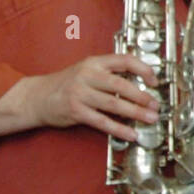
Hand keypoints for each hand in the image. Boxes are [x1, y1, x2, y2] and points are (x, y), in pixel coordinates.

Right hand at [28, 54, 160, 142]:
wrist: (37, 96)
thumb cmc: (67, 83)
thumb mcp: (87, 69)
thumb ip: (110, 72)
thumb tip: (140, 82)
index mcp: (94, 62)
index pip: (124, 60)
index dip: (143, 69)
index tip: (154, 80)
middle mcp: (87, 76)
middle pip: (121, 84)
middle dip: (142, 96)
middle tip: (155, 105)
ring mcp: (80, 94)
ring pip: (113, 104)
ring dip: (135, 113)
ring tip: (150, 118)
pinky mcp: (75, 112)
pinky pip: (101, 121)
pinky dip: (118, 129)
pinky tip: (130, 134)